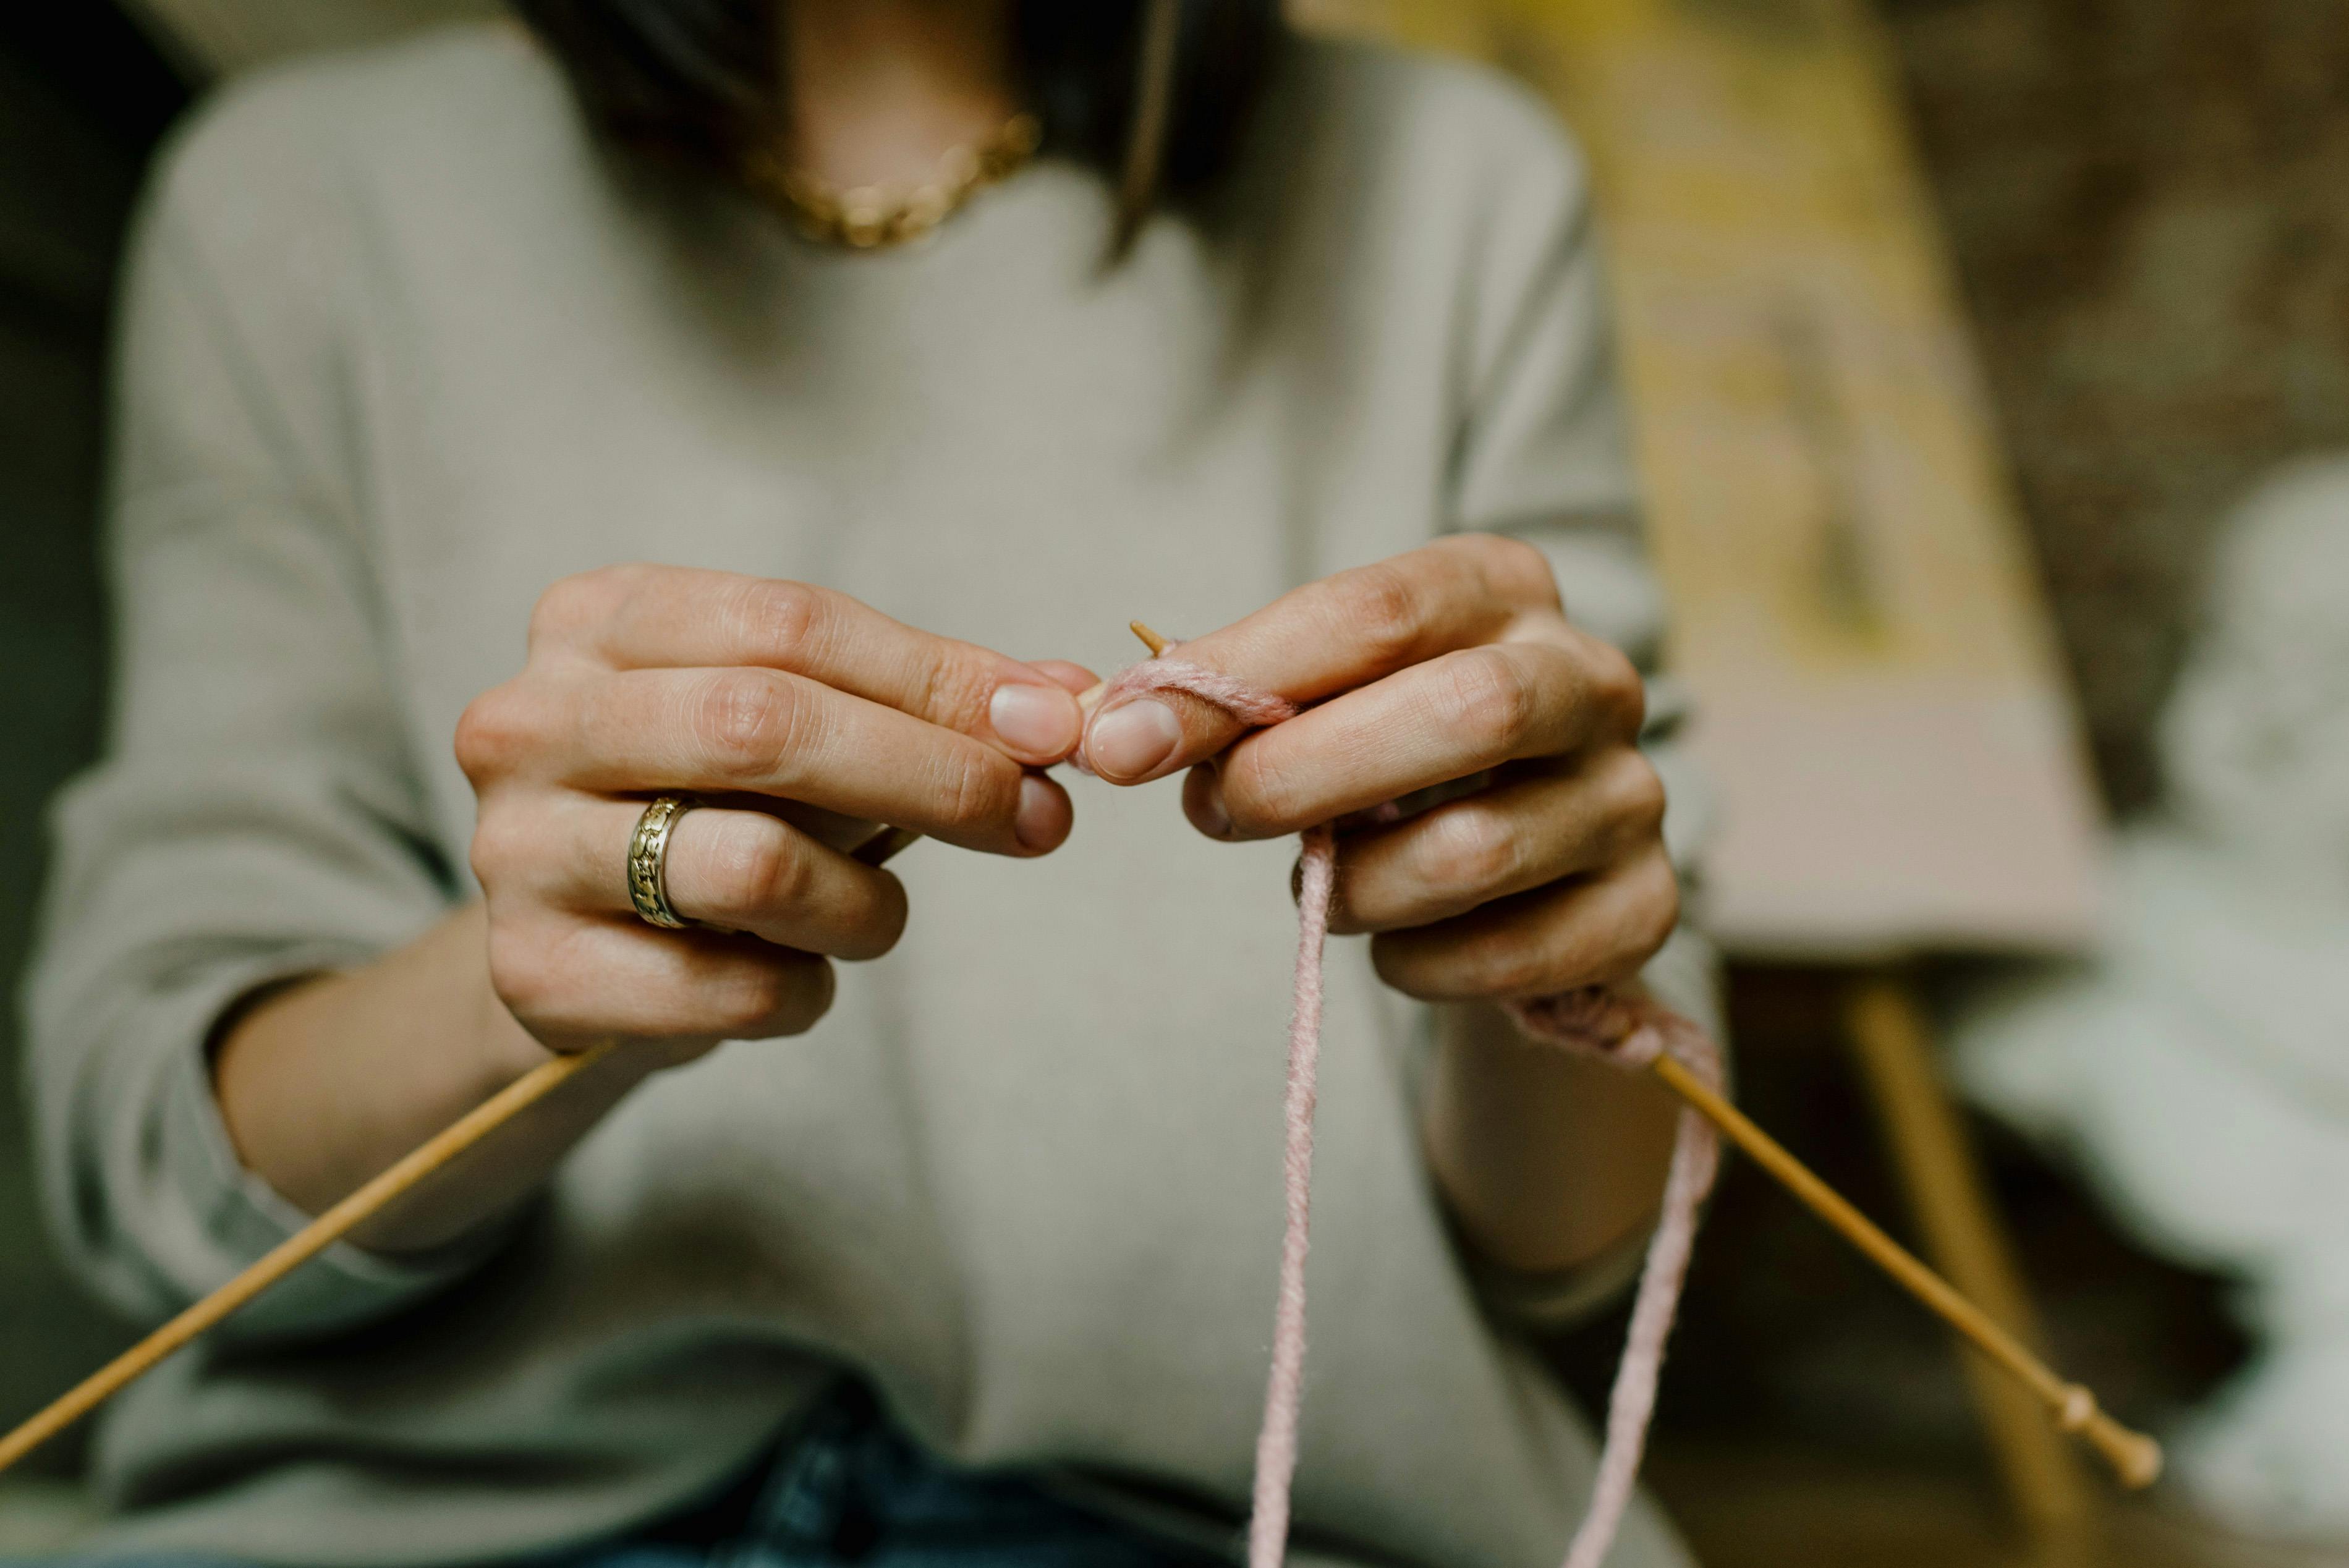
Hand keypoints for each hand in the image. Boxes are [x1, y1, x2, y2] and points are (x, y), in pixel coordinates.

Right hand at [456, 565, 1086, 1061]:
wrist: (582, 946)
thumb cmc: (712, 807)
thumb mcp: (806, 726)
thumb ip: (927, 702)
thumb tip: (1072, 702)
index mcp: (600, 620)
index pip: (793, 624)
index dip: (940, 676)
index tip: (1057, 725)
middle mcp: (531, 720)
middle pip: (764, 726)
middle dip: (932, 774)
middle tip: (1037, 819)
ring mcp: (518, 848)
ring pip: (749, 867)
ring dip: (868, 903)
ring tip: (882, 913)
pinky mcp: (533, 973)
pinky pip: (727, 988)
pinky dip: (806, 989)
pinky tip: (802, 973)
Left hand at [1077, 535, 1676, 1001]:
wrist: (1519, 866)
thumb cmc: (1392, 755)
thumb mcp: (1320, 698)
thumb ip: (1234, 700)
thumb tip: (1119, 730)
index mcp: (1504, 589)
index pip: (1377, 612)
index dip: (1240, 676)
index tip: (1121, 739)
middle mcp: (1592, 679)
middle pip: (1465, 714)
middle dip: (1304, 774)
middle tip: (1210, 815)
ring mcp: (1630, 796)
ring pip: (1478, 851)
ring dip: (1354, 884)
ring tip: (1313, 885)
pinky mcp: (1643, 908)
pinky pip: (1514, 955)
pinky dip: (1419, 963)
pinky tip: (1390, 944)